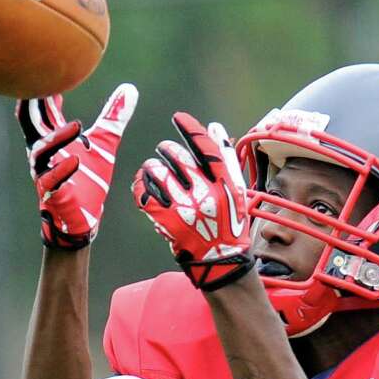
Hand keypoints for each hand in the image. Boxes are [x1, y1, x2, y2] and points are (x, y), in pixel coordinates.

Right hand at [16, 83, 137, 248]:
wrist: (83, 216)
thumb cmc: (88, 177)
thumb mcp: (104, 143)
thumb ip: (114, 117)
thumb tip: (130, 88)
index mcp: (52, 137)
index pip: (41, 108)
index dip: (42, 88)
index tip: (47, 65)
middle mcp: (43, 152)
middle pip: (31, 122)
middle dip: (33, 103)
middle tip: (39, 83)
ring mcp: (44, 171)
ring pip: (43, 150)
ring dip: (58, 137)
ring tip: (77, 126)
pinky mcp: (51, 192)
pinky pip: (53, 179)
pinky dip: (63, 170)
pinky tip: (75, 160)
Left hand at [132, 113, 254, 290]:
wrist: (219, 261)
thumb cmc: (229, 223)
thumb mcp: (236, 191)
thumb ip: (226, 159)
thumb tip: (216, 128)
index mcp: (224, 185)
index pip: (205, 148)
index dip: (190, 128)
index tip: (178, 117)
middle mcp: (204, 194)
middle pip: (177, 157)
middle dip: (168, 149)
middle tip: (165, 149)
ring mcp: (183, 208)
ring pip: (157, 171)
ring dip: (153, 166)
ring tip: (155, 169)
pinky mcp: (165, 221)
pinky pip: (144, 192)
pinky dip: (142, 184)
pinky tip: (145, 183)